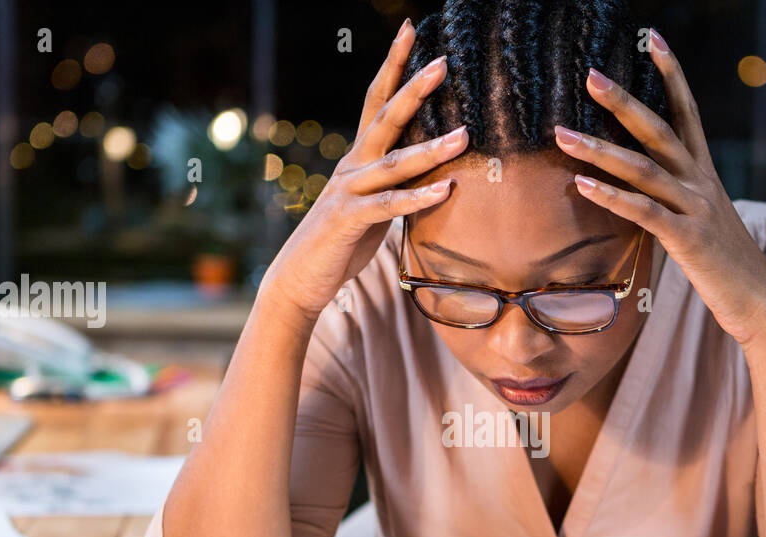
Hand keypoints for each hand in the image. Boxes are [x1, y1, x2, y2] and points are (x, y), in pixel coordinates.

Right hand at [260, 19, 466, 326]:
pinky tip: (445, 190)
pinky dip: (418, 198)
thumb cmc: (344, 241)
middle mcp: (352, 165)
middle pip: (385, 117)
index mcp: (359, 156)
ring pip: (393, 163)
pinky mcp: (348, 220)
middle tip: (443, 62)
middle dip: (414, 89)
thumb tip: (438, 174)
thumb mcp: (375, 205)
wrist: (302, 277)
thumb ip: (400, 184)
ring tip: (464, 135)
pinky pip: (388, 206)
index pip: (378, 100)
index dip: (394, 65)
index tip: (412, 31)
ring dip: (431, 149)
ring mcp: (348, 190)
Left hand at [553, 27, 765, 350]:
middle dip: (623, 102)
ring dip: (599, 150)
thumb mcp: (702, 223)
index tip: (653, 38)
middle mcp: (702, 183)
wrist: (761, 302)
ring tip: (562, 135)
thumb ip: (676, 200)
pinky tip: (582, 185)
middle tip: (590, 76)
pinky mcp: (688, 240)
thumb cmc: (725, 266)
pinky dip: (612, 196)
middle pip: (659, 131)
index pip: (688, 112)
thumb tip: (642, 189)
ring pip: (643, 169)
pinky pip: (644, 212)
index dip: (673, 74)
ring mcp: (696, 209)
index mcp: (705, 174)